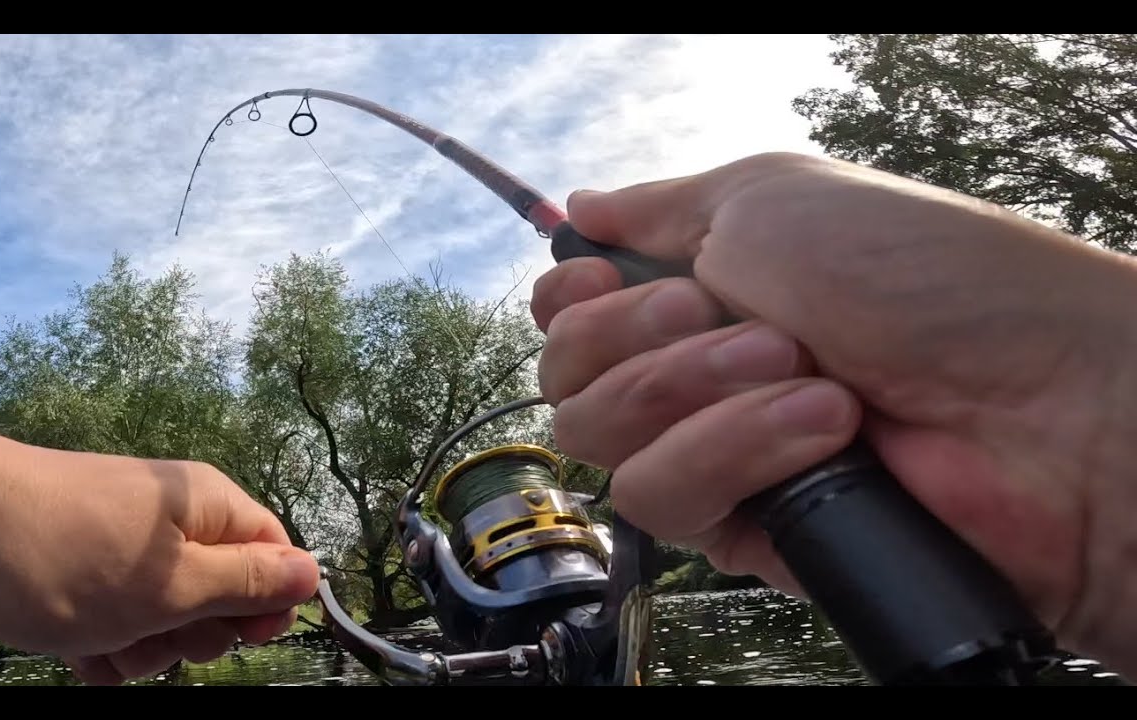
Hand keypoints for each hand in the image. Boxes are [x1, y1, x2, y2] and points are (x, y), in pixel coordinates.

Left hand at [0, 422, 319, 684]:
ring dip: (141, 649)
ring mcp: (127, 553)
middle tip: (153, 627)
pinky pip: (119, 628)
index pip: (275, 555)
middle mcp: (174, 526)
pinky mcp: (86, 579)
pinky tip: (73, 647)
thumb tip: (314, 573)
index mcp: (209, 509)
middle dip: (191, 633)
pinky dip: (102, 648)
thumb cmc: (67, 557)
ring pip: (166, 624)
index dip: (266, 603)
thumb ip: (248, 583)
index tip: (238, 634)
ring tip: (99, 638)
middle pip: (221, 598)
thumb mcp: (172, 583)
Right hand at [531, 152, 1136, 677]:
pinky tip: (819, 429)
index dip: (571, 302)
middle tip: (735, 315)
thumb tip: (578, 207)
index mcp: (695, 288)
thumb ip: (658, 209)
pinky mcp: (739, 528)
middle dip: (639, 337)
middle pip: (567, 378)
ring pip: (601, 440)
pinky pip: (664, 498)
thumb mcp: (771, 197)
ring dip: (696, 393)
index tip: (603, 281)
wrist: (1032, 400)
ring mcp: (712, 451)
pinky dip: (732, 451)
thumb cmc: (921, 276)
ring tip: (804, 371)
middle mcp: (692, 373)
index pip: (570, 314)